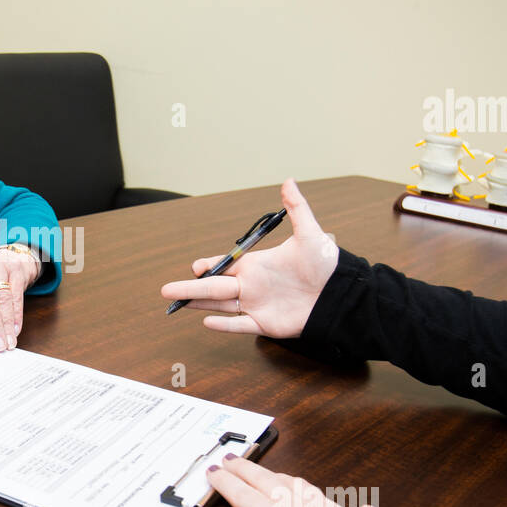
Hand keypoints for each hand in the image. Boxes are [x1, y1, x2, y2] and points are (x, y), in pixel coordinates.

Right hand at [160, 178, 338, 338]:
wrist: (340, 295)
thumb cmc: (326, 265)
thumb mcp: (310, 234)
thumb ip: (296, 209)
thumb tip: (289, 180)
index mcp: (256, 265)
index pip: (225, 266)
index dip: (209, 266)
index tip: (195, 266)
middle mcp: (252, 286)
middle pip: (215, 288)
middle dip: (190, 288)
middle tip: (167, 290)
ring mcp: (257, 306)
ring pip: (221, 306)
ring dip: (199, 305)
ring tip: (178, 305)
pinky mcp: (266, 324)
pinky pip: (240, 325)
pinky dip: (224, 325)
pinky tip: (207, 322)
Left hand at [173, 455, 390, 506]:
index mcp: (319, 504)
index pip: (295, 485)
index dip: (280, 479)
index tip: (275, 475)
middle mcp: (291, 506)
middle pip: (262, 481)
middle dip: (245, 469)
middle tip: (230, 460)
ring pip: (240, 497)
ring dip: (223, 483)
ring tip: (210, 472)